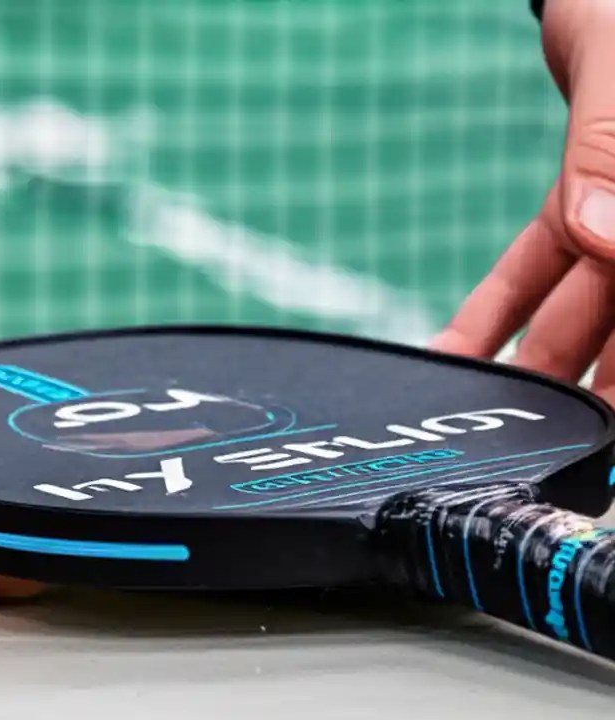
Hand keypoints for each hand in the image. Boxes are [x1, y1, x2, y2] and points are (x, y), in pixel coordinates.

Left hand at [430, 0, 614, 400]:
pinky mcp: (587, 195)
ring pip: (591, 304)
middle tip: (563, 454)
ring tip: (496, 423)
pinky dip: (497, 307)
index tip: (610, 432)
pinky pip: (541, 262)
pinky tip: (452, 355)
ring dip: (540, 362)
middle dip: (604, 392)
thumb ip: (611, 147)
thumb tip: (607, 235)